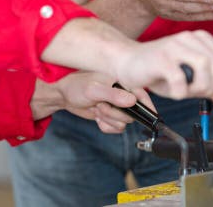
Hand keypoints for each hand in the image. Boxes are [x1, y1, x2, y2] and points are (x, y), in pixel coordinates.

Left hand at [38, 72, 153, 133]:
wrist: (62, 95)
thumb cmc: (76, 85)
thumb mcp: (93, 89)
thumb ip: (113, 95)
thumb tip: (132, 101)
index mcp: (122, 83)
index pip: (142, 96)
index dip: (148, 107)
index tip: (150, 117)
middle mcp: (122, 95)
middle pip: (132, 115)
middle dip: (115, 114)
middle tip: (101, 105)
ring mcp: (116, 106)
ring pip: (123, 123)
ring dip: (108, 119)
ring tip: (96, 108)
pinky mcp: (110, 116)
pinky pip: (115, 129)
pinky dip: (105, 126)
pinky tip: (96, 116)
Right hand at [114, 30, 212, 104]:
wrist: (127, 63)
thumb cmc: (157, 70)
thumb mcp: (188, 81)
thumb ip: (209, 87)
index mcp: (199, 39)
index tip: (205, 89)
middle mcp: (189, 38)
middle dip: (209, 88)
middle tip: (192, 92)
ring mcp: (174, 45)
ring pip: (204, 68)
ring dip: (196, 89)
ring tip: (183, 91)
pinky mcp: (161, 57)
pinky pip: (180, 78)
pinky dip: (179, 92)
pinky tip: (172, 92)